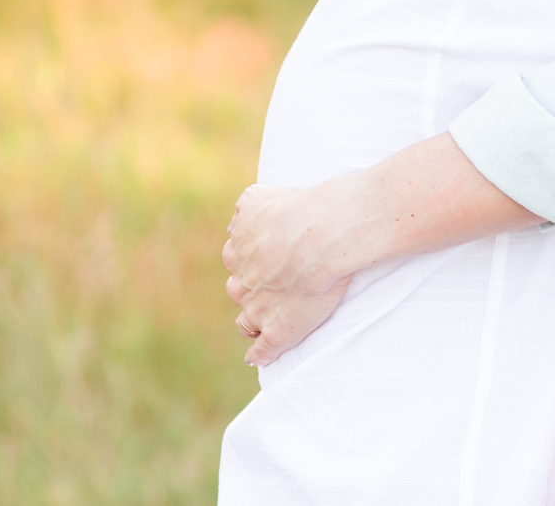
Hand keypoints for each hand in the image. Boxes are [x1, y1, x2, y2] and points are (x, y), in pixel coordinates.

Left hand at [222, 183, 357, 366]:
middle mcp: (241, 283)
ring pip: (246, 323)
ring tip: (266, 324)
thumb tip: (242, 211)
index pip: (237, 264)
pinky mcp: (277, 333)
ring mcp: (257, 311)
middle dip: (251, 292)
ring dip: (254, 322)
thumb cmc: (296, 211)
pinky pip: (262, 351)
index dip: (251, 264)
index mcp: (236, 253)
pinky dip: (260, 355)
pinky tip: (261, 357)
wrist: (317, 236)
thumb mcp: (260, 196)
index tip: (264, 263)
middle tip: (272, 289)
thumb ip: (247, 205)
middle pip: (239, 292)